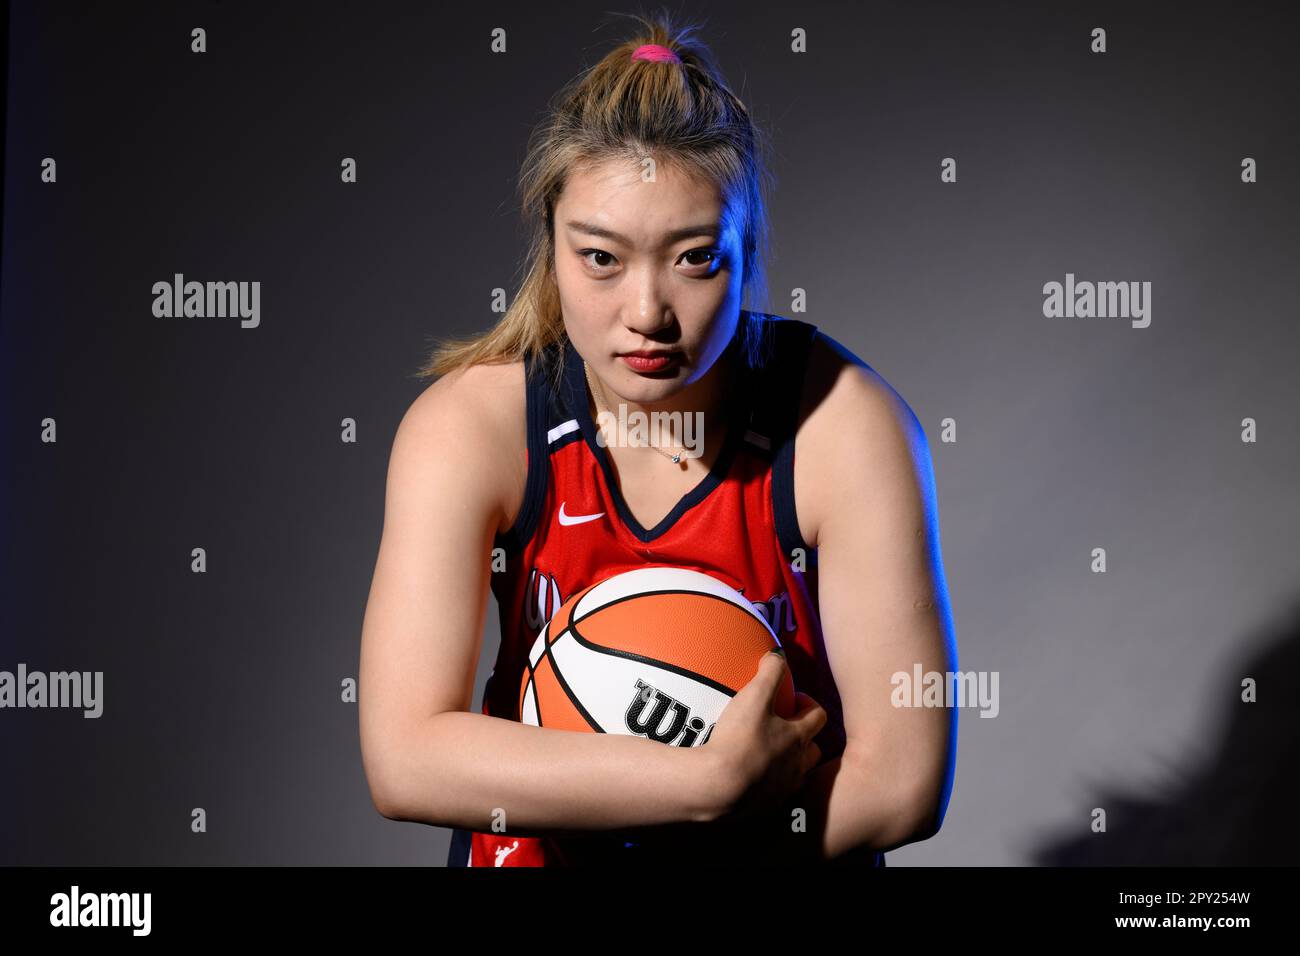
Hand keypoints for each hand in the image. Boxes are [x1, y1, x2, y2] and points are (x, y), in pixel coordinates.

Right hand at [705, 651, 827, 822]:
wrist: (717, 787)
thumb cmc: (739, 739)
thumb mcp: (754, 696)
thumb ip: (769, 672)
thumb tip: (778, 655)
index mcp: (798, 738)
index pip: (818, 716)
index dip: (809, 704)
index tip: (794, 699)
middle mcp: (797, 766)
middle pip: (814, 750)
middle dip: (805, 737)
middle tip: (784, 728)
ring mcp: (782, 790)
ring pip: (797, 775)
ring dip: (790, 763)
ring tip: (769, 755)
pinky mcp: (764, 808)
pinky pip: (775, 795)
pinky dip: (769, 785)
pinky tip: (751, 779)